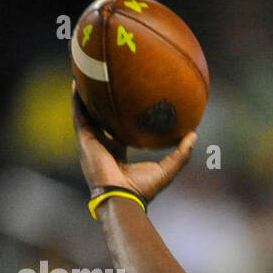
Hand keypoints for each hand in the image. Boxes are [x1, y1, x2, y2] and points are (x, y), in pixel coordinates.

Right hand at [72, 83, 195, 200]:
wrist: (122, 196)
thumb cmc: (142, 189)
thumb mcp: (167, 169)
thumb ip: (181, 153)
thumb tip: (194, 135)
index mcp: (116, 154)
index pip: (117, 133)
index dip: (120, 120)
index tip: (126, 105)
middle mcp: (101, 147)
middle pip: (99, 120)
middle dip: (100, 104)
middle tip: (103, 84)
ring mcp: (91, 143)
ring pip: (86, 114)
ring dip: (85, 96)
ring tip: (86, 75)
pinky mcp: (84, 139)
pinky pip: (79, 114)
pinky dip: (78, 99)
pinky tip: (78, 82)